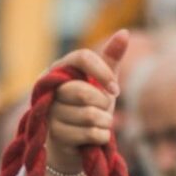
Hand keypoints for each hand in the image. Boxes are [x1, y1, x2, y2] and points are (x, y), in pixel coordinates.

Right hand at [44, 30, 128, 175]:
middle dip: (104, 103)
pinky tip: (96, 137)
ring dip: (105, 122)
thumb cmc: (87, 107)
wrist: (72, 144)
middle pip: (84, 92)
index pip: (82, 57)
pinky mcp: (55, 135)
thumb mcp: (101, 82)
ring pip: (90, 115)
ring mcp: (50, 112)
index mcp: (60, 68)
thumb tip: (124, 32)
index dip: (103, 72)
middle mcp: (50, 88)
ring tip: (100, 124)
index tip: (115, 89)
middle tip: (105, 110)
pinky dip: (102, 137)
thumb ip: (110, 59)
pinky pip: (90, 133)